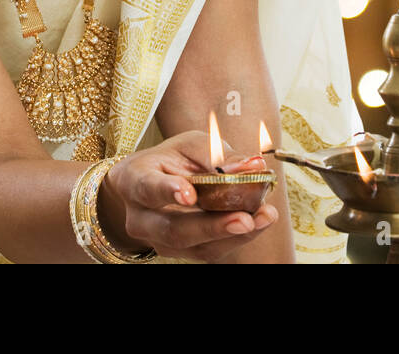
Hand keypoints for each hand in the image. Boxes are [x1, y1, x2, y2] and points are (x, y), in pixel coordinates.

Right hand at [96, 130, 277, 262]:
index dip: (167, 191)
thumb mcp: (189, 145)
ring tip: (263, 218)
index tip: (189, 193)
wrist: (155, 185)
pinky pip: (211, 251)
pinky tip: (261, 221)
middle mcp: (142, 218)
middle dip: (212, 227)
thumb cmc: (172, 160)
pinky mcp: (183, 253)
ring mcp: (160, 241)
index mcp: (135, 179)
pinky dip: (239, 237)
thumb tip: (254, 165)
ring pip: (195, 247)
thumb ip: (216, 153)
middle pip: (173, 230)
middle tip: (244, 219)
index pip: (147, 187)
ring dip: (233, 234)